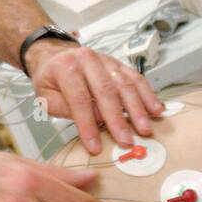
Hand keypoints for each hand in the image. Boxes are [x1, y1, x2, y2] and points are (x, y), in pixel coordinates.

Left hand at [27, 41, 164, 153]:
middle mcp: (88, 60)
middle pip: (106, 91)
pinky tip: (156, 109)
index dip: (88, 125)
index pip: (79, 99)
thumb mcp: (45, 96)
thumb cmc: (50, 79)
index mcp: (65, 67)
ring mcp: (106, 60)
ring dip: (137, 109)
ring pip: (125, 84)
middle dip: (117, 119)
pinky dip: (147, 94)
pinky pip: (136, 78)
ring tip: (144, 128)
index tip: (95, 146)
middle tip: (127, 140)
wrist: (55, 55)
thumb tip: (96, 119)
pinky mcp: (119, 64)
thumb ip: (66, 108)